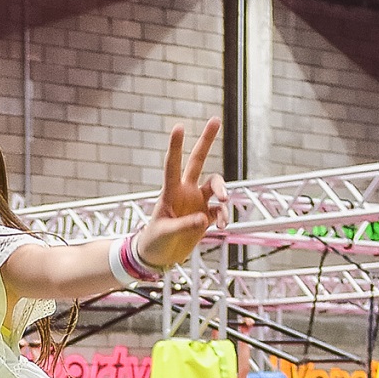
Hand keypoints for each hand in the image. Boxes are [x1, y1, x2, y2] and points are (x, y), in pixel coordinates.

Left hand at [136, 120, 227, 270]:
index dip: (176, 146)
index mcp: (171, 192)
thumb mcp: (165, 233)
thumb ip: (184, 226)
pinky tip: (222, 225)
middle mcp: (186, 192)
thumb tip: (204, 219)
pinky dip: (224, 216)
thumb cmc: (153, 243)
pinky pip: (220, 210)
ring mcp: (197, 203)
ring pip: (216, 185)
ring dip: (223, 191)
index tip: (179, 126)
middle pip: (198, 161)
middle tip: (215, 119)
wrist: (157, 258)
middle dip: (206, 141)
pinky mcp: (205, 217)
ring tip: (224, 201)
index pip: (173, 165)